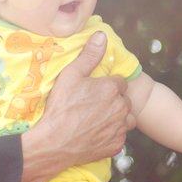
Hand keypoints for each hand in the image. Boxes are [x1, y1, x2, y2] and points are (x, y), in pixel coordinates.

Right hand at [20, 32, 132, 181]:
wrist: (54, 143)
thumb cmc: (61, 107)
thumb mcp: (71, 75)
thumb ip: (89, 55)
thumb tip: (102, 35)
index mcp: (112, 88)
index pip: (120, 82)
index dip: (108, 85)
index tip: (95, 90)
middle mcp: (121, 108)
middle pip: (124, 101)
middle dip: (114, 101)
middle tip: (94, 106)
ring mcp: (119, 128)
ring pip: (126, 120)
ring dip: (118, 118)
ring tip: (98, 120)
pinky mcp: (116, 146)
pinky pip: (119, 137)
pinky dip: (111, 135)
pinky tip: (96, 134)